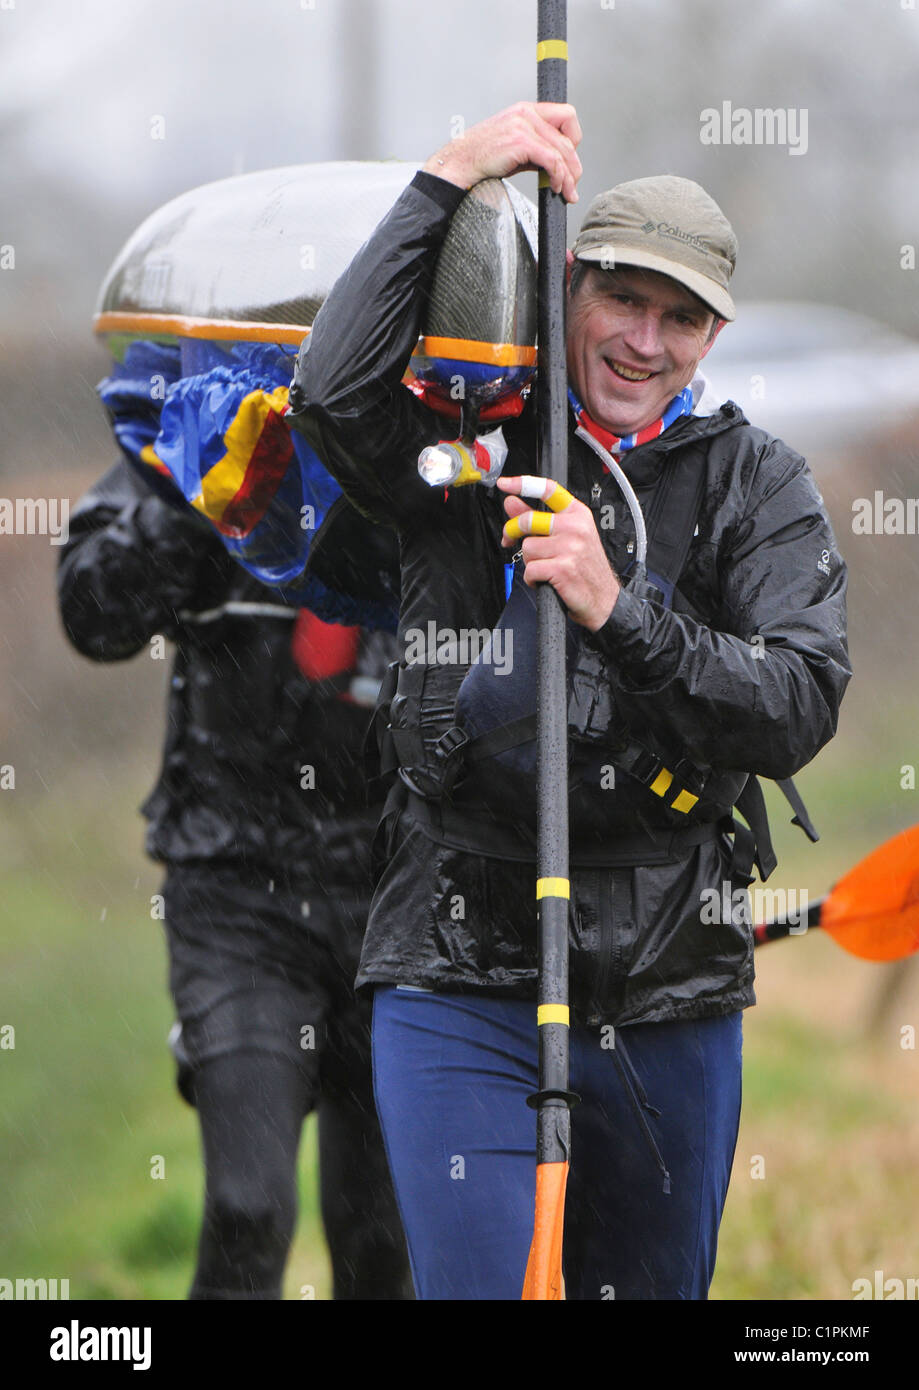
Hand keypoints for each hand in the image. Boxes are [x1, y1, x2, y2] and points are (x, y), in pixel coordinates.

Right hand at [422, 102, 582, 201]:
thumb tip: (557, 166)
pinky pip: (551, 160)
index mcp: (526, 110)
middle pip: (567, 137)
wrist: (460, 163)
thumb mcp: (515, 148)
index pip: (566, 115)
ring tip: (566, 192)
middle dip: (573, 165)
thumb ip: (537, 150)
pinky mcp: (520, 142)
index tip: (570, 160)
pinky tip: (554, 187)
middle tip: (573, 185)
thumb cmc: (482, 157)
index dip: (573, 138)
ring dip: (567, 176)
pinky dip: (557, 176)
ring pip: (561, 151)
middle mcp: (526, 113)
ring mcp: (523, 125)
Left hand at [497, 475, 619, 630]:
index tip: (504, 484)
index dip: (522, 483)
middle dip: (514, 534)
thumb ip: (537, 518)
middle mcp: (575, 527)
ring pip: (527, 548)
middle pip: (528, 521)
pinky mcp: (562, 567)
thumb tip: (511, 503)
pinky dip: (532, 579)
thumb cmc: (585, 568)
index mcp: (577, 514)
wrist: (603, 599)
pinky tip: (547, 581)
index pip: (548, 489)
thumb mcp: (567, 537)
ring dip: (530, 562)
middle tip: (512, 542)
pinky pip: (530, 569)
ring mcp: (570, 547)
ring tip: (546, 567)